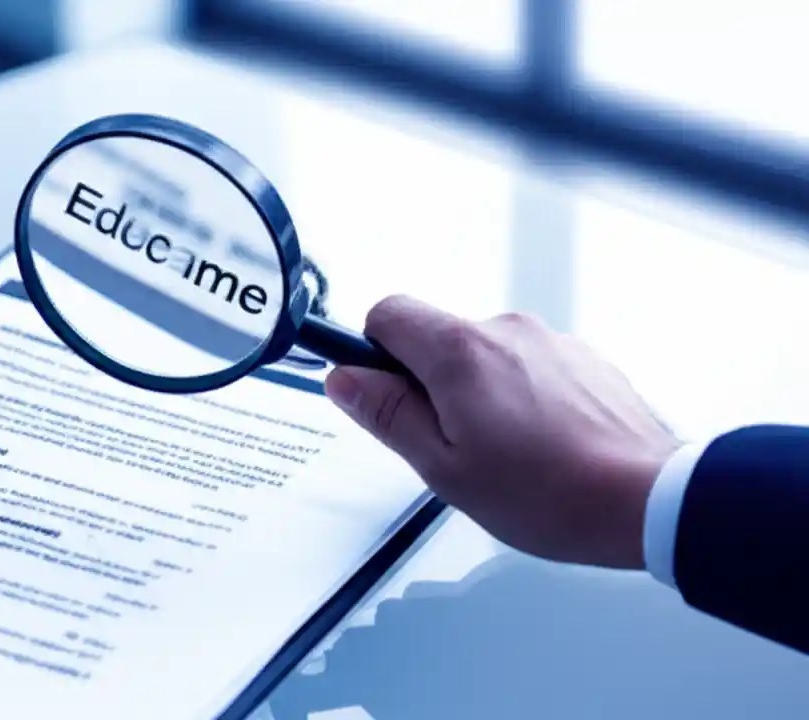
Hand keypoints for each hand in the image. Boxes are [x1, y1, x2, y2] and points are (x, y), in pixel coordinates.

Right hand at [325, 297, 678, 569]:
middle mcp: (505, 330)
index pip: (386, 313)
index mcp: (459, 351)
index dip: (372, 353)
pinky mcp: (583, 359)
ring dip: (479, 394)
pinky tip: (540, 446)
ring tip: (505, 455)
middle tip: (449, 445)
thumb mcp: (442, 468)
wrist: (648, 499)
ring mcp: (549, 341)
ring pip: (483, 355)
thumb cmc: (550, 493)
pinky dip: (521, 398)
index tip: (381, 393)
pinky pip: (527, 367)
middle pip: (435, 337)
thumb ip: (386, 415)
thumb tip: (344, 380)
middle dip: (429, 385)